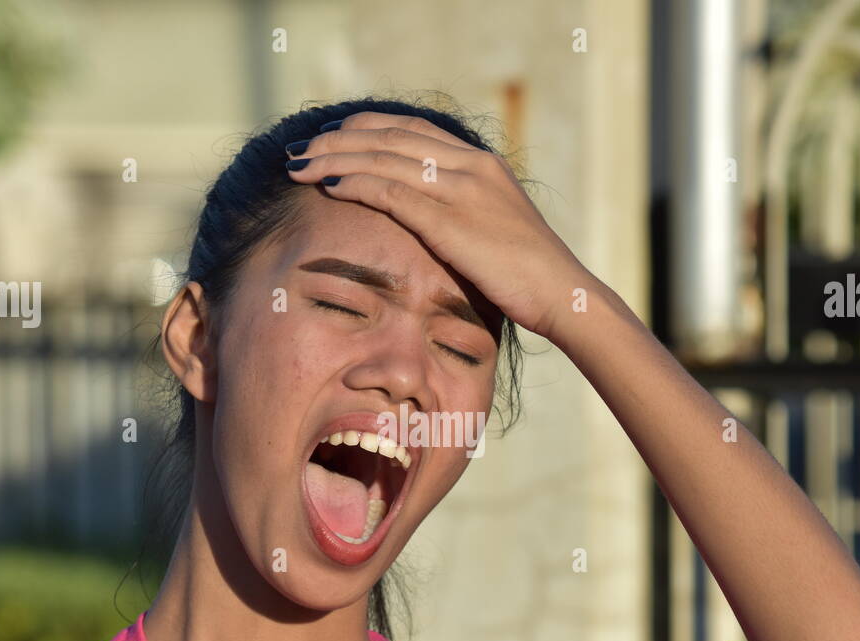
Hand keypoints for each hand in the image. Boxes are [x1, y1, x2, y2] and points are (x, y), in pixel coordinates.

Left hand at [284, 110, 596, 342]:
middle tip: (301, 150)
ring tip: (299, 166)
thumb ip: (460, 213)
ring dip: (335, 159)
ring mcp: (461, 190)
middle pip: (389, 136)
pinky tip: (329, 186)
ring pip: (384, 158)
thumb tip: (426, 219)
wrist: (560, 293)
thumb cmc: (526, 274)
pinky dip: (357, 185)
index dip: (365, 128)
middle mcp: (469, 166)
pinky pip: (393, 193)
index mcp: (479, 162)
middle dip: (338, 140)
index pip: (410, 128)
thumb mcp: (491, 229)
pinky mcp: (452, 221)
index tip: (331, 136)